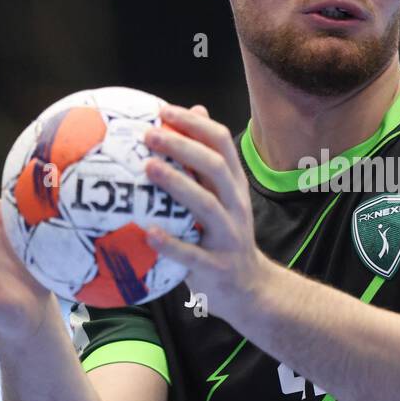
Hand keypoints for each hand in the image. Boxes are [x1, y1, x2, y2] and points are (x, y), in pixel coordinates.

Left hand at [142, 104, 270, 320]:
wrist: (250, 290)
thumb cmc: (223, 238)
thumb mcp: (221, 200)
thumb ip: (205, 165)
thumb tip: (192, 114)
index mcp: (233, 186)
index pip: (220, 143)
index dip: (194, 124)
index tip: (163, 110)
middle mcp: (235, 206)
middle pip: (215, 167)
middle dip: (182, 146)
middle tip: (149, 134)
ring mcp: (228, 236)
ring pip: (206, 205)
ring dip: (176, 184)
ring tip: (148, 168)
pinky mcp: (216, 267)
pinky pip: (192, 255)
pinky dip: (170, 244)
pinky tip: (148, 233)